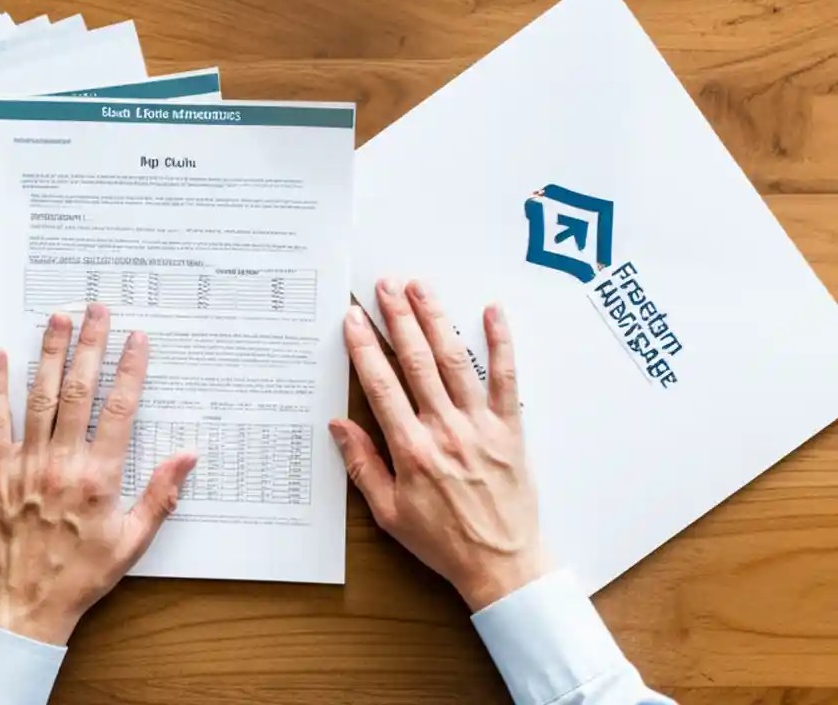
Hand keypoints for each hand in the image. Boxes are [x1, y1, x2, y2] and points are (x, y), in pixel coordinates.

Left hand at [0, 303, 196, 643]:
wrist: (27, 603)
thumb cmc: (82, 575)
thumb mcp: (133, 541)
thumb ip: (161, 495)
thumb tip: (187, 457)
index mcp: (100, 477)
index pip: (120, 409)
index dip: (131, 370)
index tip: (137, 340)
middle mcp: (63, 463)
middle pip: (79, 390)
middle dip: (90, 346)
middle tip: (97, 310)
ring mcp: (27, 464)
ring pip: (40, 396)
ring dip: (49, 353)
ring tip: (58, 318)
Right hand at [330, 279, 547, 610]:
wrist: (501, 563)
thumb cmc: (442, 541)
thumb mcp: (388, 513)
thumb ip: (363, 465)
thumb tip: (339, 425)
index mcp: (411, 450)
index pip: (382, 386)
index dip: (365, 347)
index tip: (353, 318)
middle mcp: (445, 430)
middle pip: (416, 362)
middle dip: (398, 318)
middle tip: (384, 286)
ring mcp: (480, 425)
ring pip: (454, 361)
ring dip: (436, 319)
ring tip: (421, 287)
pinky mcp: (509, 428)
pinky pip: (506, 377)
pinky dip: (501, 342)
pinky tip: (492, 311)